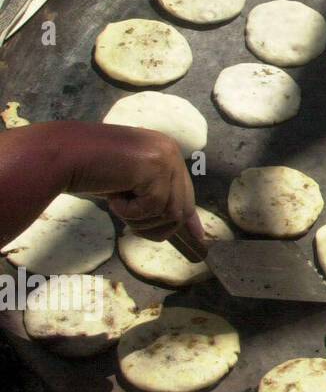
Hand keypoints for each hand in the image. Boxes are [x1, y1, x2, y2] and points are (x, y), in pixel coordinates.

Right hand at [64, 124, 203, 242]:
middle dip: (155, 225)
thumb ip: (154, 196)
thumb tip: (182, 225)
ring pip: (170, 212)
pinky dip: (129, 211)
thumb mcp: (128, 184)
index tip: (199, 241)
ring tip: (118, 202)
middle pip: (182, 207)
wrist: (61, 154)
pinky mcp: (155, 168)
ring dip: (139, 219)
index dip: (189, 219)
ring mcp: (165, 158)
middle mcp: (171, 151)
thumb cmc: (88, 170)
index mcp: (165, 151)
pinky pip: (153, 208)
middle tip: (128, 220)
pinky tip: (114, 194)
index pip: (186, 192)